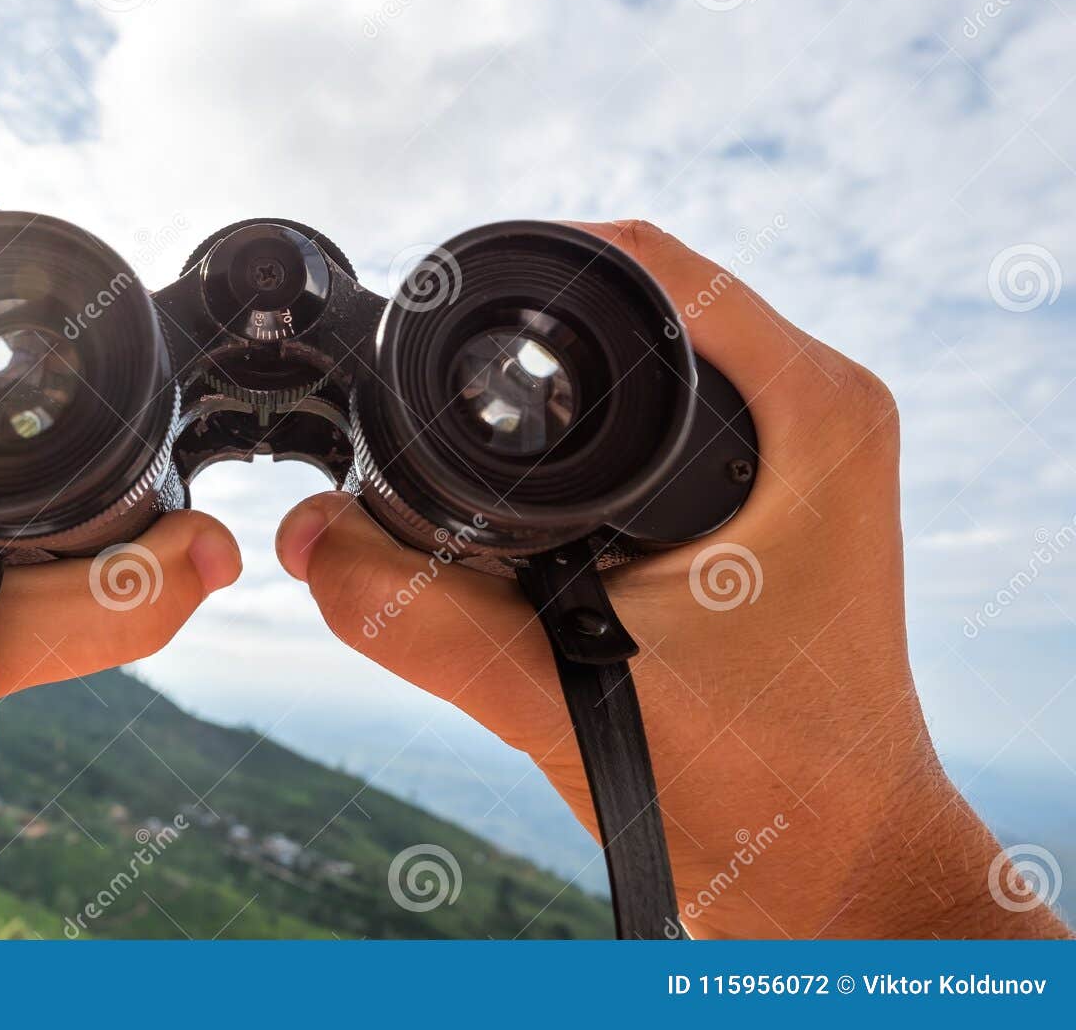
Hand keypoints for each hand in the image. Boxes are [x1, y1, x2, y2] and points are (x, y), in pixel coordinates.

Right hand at [275, 219, 1066, 938]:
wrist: (831, 872)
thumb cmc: (755, 792)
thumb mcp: (567, 695)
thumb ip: (419, 618)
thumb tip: (305, 538)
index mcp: (813, 416)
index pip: (647, 267)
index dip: (526, 264)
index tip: (433, 305)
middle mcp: (821, 413)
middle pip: (642, 306)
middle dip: (529, 338)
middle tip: (433, 393)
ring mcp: (805, 454)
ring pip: (651, 364)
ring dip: (559, 390)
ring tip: (470, 440)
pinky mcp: (778, 496)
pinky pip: (667, 418)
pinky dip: (588, 437)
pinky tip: (525, 488)